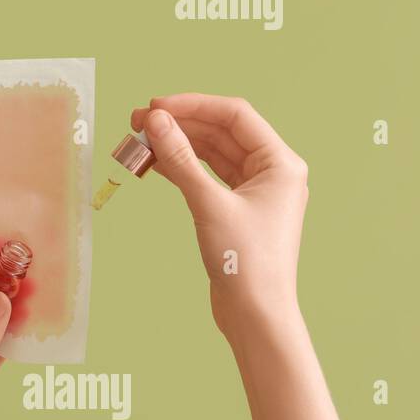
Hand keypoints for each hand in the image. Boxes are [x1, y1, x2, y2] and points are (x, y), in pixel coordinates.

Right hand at [131, 94, 308, 338]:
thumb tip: (156, 121)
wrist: (255, 313)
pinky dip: (181, 168)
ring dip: (177, 145)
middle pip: (221, 132)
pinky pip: (206, 176)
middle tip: (138, 122)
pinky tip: (154, 163)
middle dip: (180, 124)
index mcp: (280, 163)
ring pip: (211, 154)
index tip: (155, 106)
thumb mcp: (208, 204)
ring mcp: (254, 191)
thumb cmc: (244, 261)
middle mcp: (271, 172)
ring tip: (140, 141)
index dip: (193, 105)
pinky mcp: (236, 210)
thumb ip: (181, 159)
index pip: (234, 116)